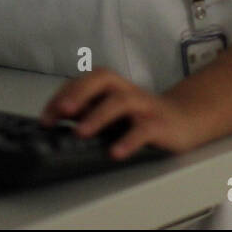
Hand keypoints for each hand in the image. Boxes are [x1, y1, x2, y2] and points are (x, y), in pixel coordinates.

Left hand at [39, 68, 203, 159]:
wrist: (185, 119)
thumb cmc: (141, 117)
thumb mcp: (111, 112)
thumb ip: (87, 111)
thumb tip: (55, 119)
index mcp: (112, 87)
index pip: (83, 81)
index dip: (63, 95)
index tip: (46, 118)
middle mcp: (126, 91)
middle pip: (102, 79)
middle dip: (79, 92)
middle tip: (61, 112)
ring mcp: (144, 106)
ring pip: (121, 101)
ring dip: (98, 116)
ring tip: (80, 133)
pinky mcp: (160, 124)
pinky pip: (144, 129)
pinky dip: (128, 140)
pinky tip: (115, 153)